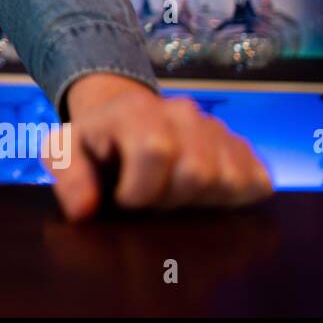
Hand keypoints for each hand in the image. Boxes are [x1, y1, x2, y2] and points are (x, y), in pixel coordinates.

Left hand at [44, 74, 272, 220]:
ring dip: (199, 202)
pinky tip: (202, 195)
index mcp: (137, 111)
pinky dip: (233, 199)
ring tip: (172, 194)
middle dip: (168, 200)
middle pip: (197, 172)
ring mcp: (217, 129)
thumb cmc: (95, 141)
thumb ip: (68, 176)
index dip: (138, 190)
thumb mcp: (65, 150)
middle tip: (148, 197)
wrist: (124, 118)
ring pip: (229, 181)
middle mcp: (183, 113)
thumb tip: (85, 211)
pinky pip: (257, 183)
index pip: (155, 151)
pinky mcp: (242, 148)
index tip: (122, 198)